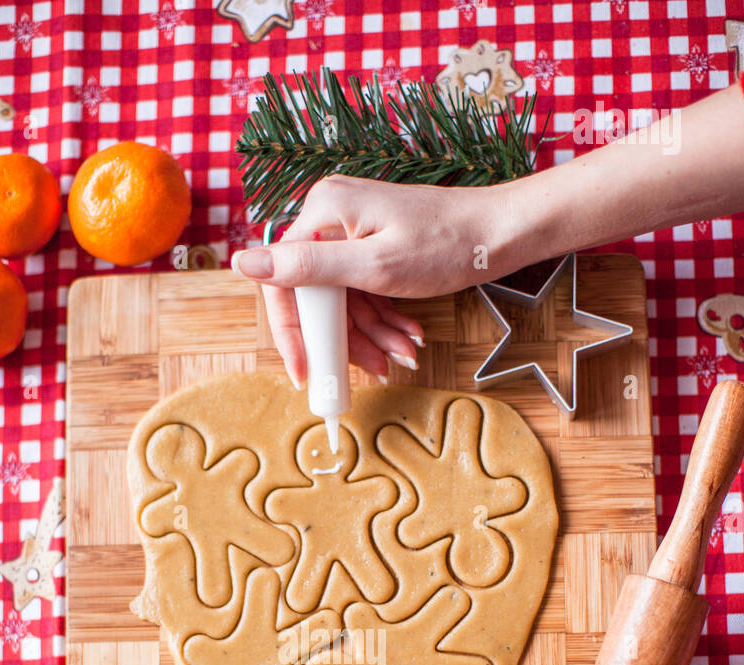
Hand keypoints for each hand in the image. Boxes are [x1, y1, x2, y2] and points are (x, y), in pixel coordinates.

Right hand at [231, 175, 517, 385]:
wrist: (501, 232)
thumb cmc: (445, 244)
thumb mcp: (372, 266)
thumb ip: (306, 267)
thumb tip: (242, 262)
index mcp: (322, 213)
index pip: (284, 281)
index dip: (292, 332)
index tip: (306, 372)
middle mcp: (331, 217)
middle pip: (316, 296)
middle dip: (345, 338)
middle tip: (374, 369)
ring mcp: (353, 230)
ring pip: (344, 300)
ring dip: (371, 335)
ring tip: (404, 355)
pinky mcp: (373, 244)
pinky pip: (364, 291)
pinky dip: (384, 319)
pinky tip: (408, 338)